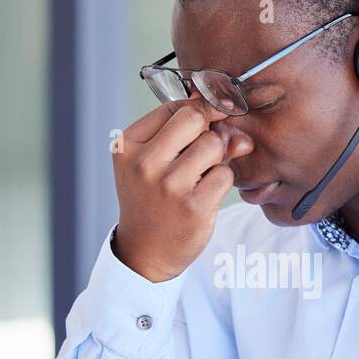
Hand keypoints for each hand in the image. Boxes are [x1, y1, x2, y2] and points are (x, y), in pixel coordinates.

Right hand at [111, 93, 236, 282]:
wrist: (145, 251)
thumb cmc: (151, 199)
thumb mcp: (153, 162)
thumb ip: (187, 134)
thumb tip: (230, 116)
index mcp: (128, 146)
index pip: (174, 107)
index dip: (197, 111)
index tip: (206, 123)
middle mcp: (144, 163)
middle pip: (196, 119)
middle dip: (207, 132)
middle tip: (200, 155)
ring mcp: (169, 185)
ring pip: (215, 145)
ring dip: (216, 159)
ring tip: (198, 178)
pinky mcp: (194, 206)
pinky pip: (225, 174)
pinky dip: (220, 182)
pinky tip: (204, 195)